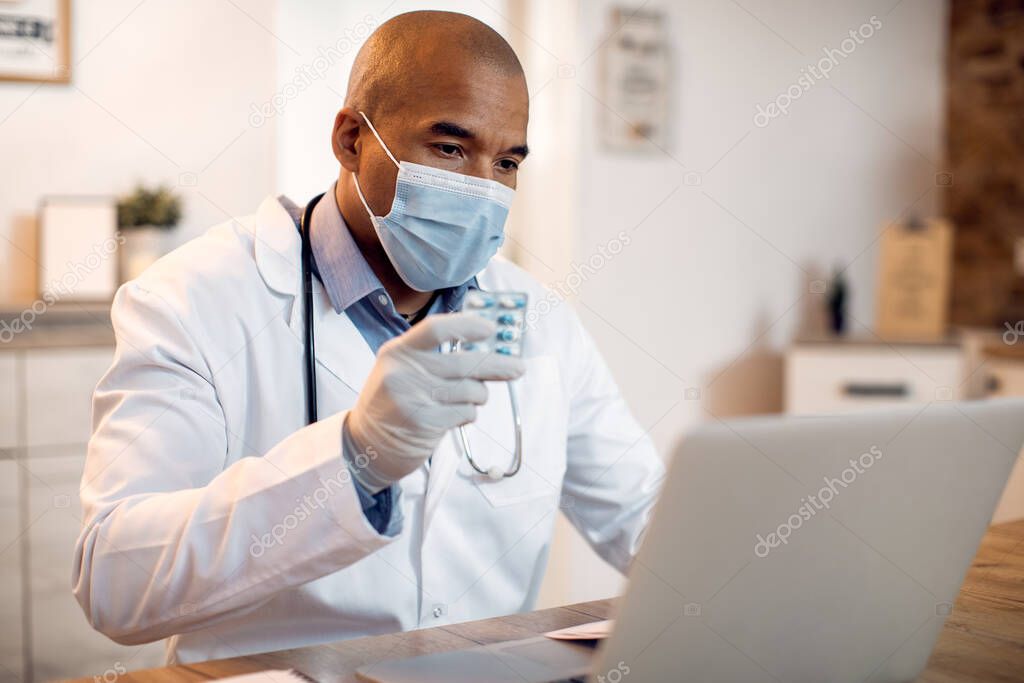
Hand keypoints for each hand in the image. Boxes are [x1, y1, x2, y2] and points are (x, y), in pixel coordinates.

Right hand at [344, 312, 524, 490]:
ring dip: (478, 396)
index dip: (467, 326)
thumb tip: (486, 348)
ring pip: (470, 390)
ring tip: (466, 400)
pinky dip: (468, 413)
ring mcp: (413, 398)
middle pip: (464, 362)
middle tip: (518, 367)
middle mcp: (403, 371)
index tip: (491, 328)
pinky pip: (466, 412)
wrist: (368, 446)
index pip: (435, 329)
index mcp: (397, 351)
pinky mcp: (424, 423)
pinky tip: (455, 416)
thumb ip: (434, 357)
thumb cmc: (394, 404)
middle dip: (497, 365)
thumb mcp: (402, 370)